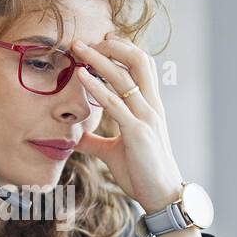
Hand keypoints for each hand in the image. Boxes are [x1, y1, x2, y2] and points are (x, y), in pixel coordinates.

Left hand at [72, 34, 185, 212]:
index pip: (141, 65)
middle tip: (84, 40)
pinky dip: (96, 86)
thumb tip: (76, 137)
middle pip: (137, 60)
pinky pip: (114, 103)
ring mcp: (146, 117)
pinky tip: (80, 75)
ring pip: (123, 76)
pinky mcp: (137, 132)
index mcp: (150, 106)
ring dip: (98, 58)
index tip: (99, 42)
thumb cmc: (141, 173)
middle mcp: (151, 106)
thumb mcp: (114, 152)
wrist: (160, 195)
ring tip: (77, 47)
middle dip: (111, 45)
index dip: (122, 49)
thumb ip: (96, 141)